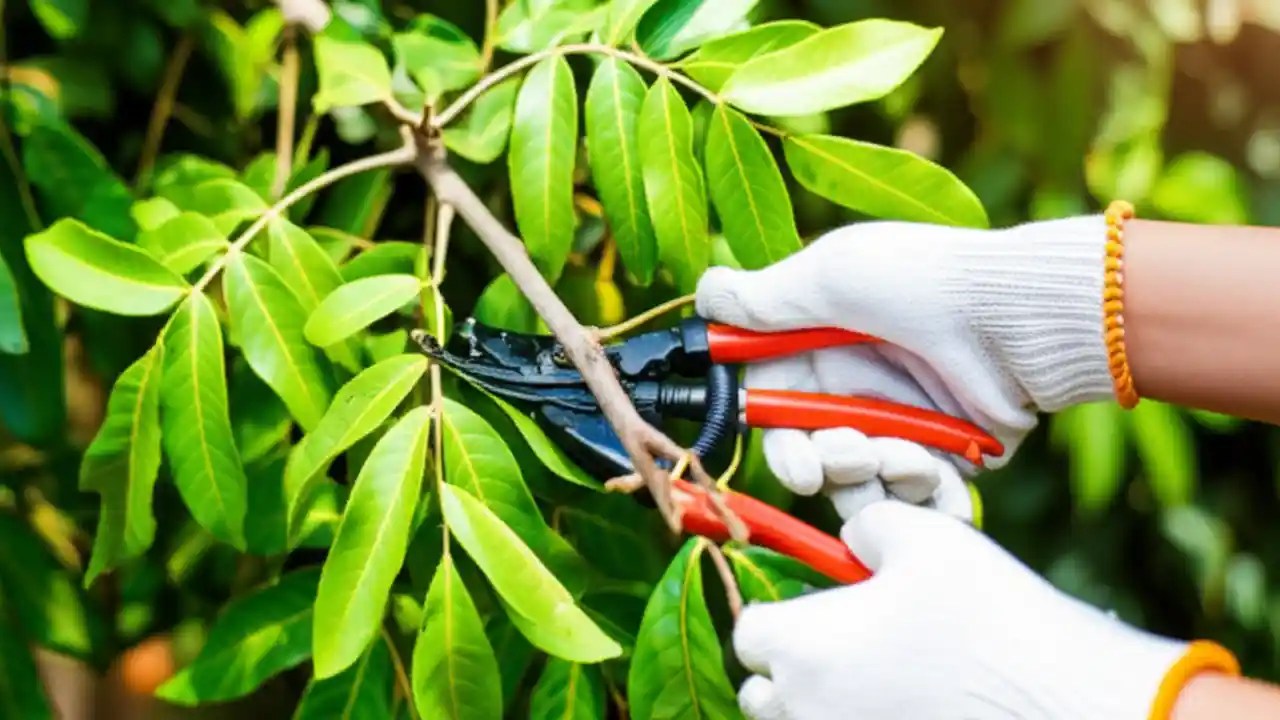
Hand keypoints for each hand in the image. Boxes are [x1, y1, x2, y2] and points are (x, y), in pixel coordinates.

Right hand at [696, 217, 1117, 515]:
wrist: (1021, 316)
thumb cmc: (922, 282)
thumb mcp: (832, 278)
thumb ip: (764, 301)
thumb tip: (703, 295)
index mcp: (820, 345)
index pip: (769, 400)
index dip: (766, 429)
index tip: (778, 446)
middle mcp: (855, 385)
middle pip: (810, 452)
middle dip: (821, 463)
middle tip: (842, 460)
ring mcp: (901, 422)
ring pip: (859, 481)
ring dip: (873, 477)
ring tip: (907, 458)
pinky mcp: (947, 454)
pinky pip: (917, 496)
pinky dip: (924, 497)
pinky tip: (939, 476)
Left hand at [732, 501, 1219, 719]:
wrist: (1067, 702)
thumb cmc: (991, 616)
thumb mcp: (923, 537)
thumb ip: (866, 525)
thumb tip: (852, 539)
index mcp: (803, 647)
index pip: (751, 632)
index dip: (775, 612)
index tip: (811, 604)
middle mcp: (807, 710)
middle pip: (765, 693)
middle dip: (791, 668)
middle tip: (846, 644)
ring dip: (822, 702)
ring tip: (879, 678)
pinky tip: (906, 706)